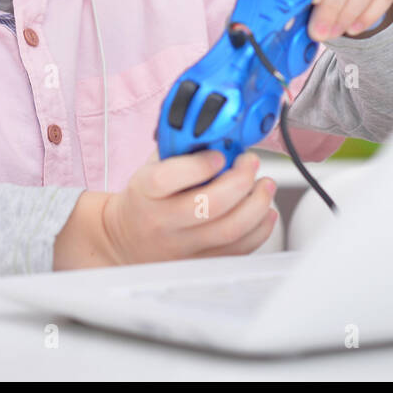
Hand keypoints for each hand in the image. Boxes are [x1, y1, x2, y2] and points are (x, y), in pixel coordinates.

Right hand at [100, 151, 278, 264]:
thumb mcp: (152, 165)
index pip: (166, 179)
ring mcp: (183, 247)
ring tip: (264, 184)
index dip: (199, 165)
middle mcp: (163, 222)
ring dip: (257, 203)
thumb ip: (180, 147)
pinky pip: (240, 250)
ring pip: (230, 230)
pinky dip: (260, 228)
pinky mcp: (202, 262)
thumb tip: (218, 130)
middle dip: (240, 179)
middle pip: (209, 205)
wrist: (128, 239)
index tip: (219, 154)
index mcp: (145, 191)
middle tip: (250, 163)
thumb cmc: (146, 197)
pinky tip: (264, 210)